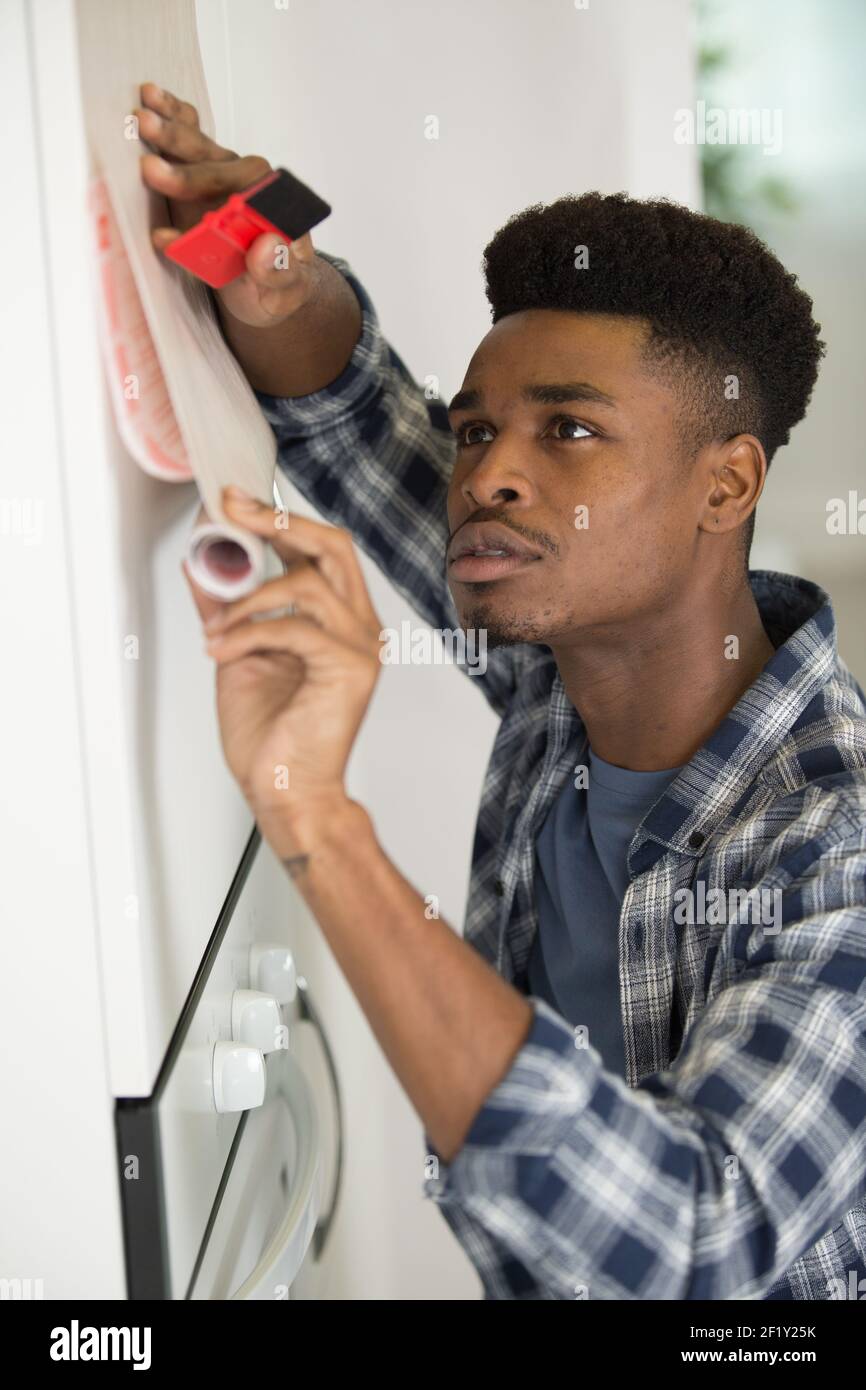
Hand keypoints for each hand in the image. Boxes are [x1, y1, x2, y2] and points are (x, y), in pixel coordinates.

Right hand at [137, 82, 317, 327]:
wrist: (264, 285)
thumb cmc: (274, 288)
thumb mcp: (283, 292)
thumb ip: (279, 272)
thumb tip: (267, 248)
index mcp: (276, 210)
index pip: (249, 199)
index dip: (222, 204)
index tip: (198, 219)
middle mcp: (251, 184)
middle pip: (219, 167)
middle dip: (185, 168)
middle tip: (151, 170)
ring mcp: (225, 174)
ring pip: (201, 148)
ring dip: (172, 134)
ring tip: (143, 119)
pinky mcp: (203, 173)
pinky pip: (193, 139)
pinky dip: (174, 119)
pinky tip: (153, 100)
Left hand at [183, 489, 383, 841]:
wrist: (287, 790)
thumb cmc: (272, 736)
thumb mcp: (237, 654)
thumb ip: (227, 607)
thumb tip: (200, 562)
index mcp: (339, 621)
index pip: (320, 550)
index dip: (278, 520)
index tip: (232, 502)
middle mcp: (358, 627)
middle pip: (333, 545)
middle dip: (278, 522)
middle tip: (231, 511)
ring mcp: (361, 646)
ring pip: (307, 584)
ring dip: (248, 601)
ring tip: (216, 631)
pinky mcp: (351, 668)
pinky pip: (293, 628)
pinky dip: (249, 634)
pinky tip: (223, 652)